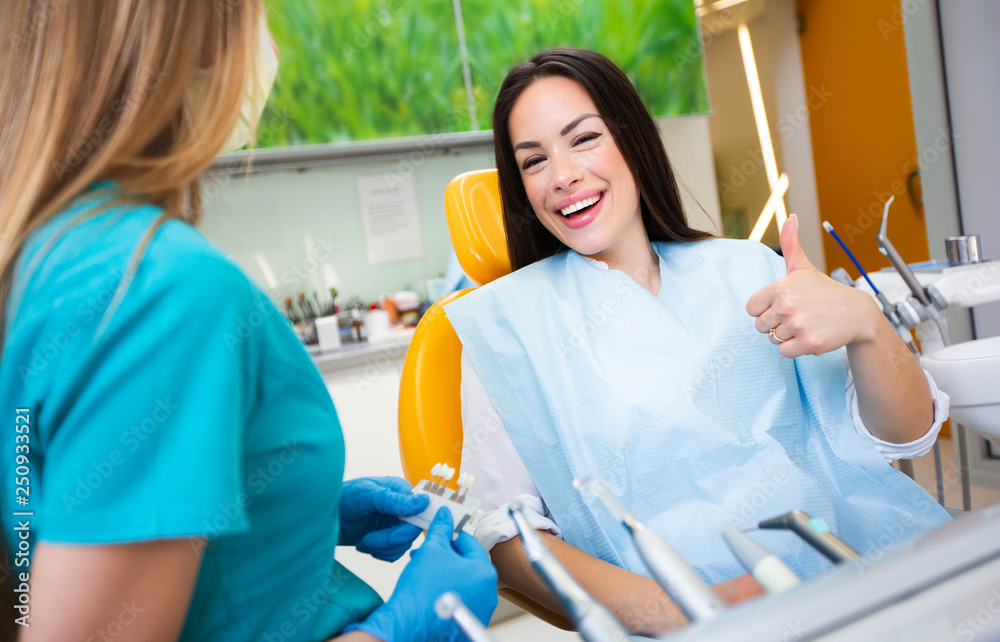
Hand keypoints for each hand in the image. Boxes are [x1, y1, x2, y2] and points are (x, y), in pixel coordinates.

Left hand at [338, 477, 428, 561]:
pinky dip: (380, 554)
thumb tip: (423, 501)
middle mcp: (400, 507)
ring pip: (404, 544)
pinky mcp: (386, 539)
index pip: (420, 509)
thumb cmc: (341, 498)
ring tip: (364, 542)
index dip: (411, 524)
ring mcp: (394, 524)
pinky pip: (395, 553)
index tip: (396, 534)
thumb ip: (394, 499)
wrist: (322, 518)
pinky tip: (365, 546)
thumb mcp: (367, 495)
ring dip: (382, 548)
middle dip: (390, 539)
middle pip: (412, 530)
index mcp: (399, 490)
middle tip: (370, 540)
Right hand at [348, 508, 498, 641]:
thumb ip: (441, 529)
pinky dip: (446, 589)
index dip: (452, 534)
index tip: (442, 531)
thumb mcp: (432, 549)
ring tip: (425, 568)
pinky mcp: (466, 623)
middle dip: (446, 554)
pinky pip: (459, 599)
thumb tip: (445, 516)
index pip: (470, 544)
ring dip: (445, 571)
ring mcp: (479, 611)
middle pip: (467, 564)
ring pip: (463, 582)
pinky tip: (430, 586)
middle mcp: (488, 594)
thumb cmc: (421, 592)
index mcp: (485, 573)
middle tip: (430, 550)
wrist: (408, 623)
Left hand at [746, 214, 880, 357]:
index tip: (783, 305)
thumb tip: (790, 217)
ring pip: (774, 339)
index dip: (765, 309)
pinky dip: (796, 348)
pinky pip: (785, 352)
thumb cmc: (825, 292)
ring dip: (788, 336)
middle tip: (798, 315)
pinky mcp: (809, 343)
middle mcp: (787, 305)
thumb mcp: (804, 268)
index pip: (752, 309)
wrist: (858, 314)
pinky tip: (811, 335)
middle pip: (760, 326)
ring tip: (807, 324)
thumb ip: (790, 244)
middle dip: (777, 324)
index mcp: (781, 287)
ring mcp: (799, 325)